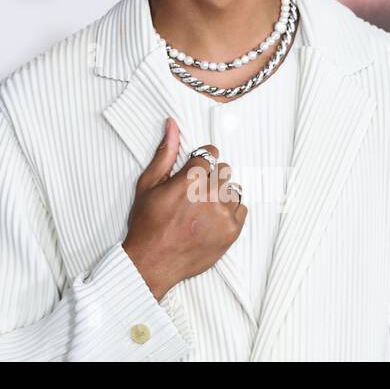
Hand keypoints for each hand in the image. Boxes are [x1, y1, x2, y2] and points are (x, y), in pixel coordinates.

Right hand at [121, 117, 246, 298]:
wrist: (152, 262)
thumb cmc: (147, 223)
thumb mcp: (148, 184)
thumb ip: (165, 153)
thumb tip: (172, 126)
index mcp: (190, 179)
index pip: (210, 154)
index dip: (200, 162)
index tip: (194, 171)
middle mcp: (210, 194)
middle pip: (224, 170)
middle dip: (211, 177)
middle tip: (194, 193)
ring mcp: (224, 214)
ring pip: (233, 189)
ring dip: (221, 194)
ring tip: (203, 208)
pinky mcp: (232, 232)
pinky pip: (241, 209)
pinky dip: (229, 211)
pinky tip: (211, 219)